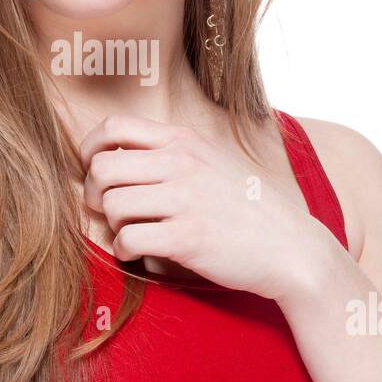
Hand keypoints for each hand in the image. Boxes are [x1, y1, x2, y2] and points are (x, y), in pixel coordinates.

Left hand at [79, 112, 336, 305]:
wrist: (291, 246)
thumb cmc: (246, 207)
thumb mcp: (211, 161)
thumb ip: (170, 153)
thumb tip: (116, 154)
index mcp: (183, 141)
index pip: (113, 127)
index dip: (90, 150)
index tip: (92, 171)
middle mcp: (181, 164)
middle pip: (102, 168)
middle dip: (93, 193)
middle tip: (106, 211)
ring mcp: (185, 200)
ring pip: (111, 205)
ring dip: (110, 225)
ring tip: (128, 233)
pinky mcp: (187, 238)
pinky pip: (128, 239)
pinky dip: (123, 250)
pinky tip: (137, 253)